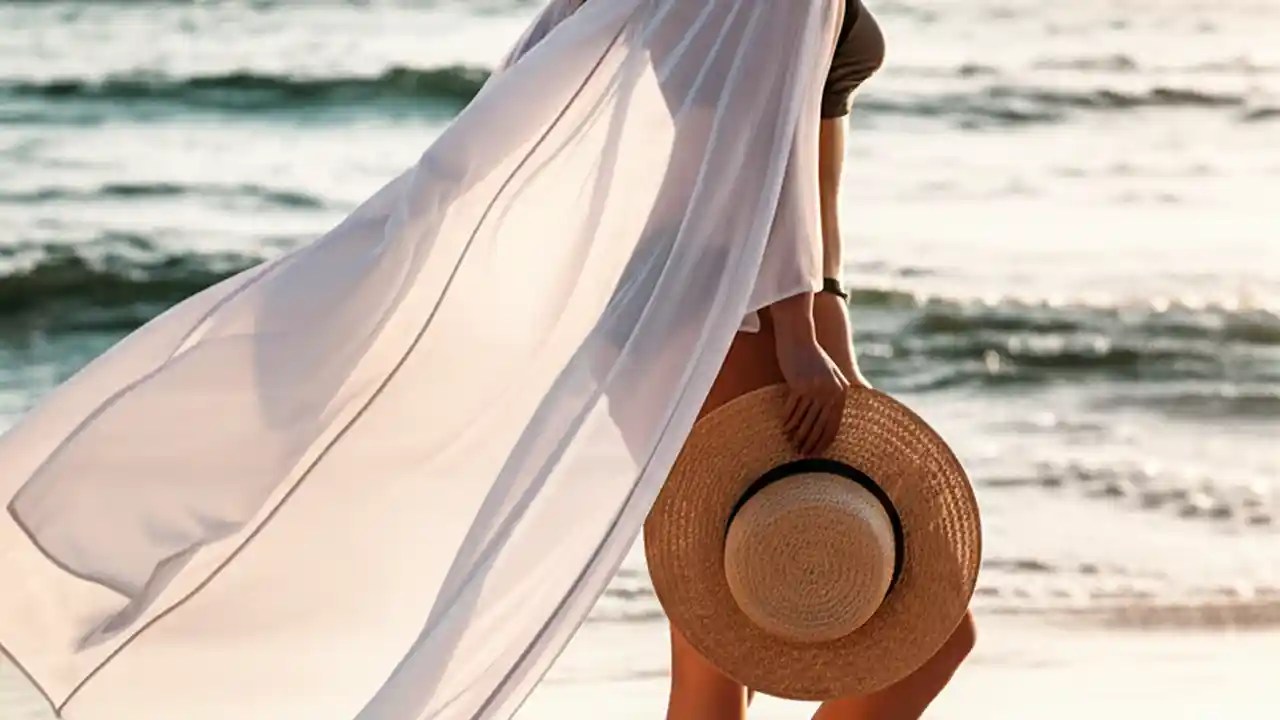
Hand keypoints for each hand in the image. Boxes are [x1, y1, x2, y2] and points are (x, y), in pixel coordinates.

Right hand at [775, 335, 849, 455]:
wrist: (799, 338)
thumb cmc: (813, 358)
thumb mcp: (831, 374)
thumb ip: (835, 392)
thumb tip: (834, 417)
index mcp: (841, 392)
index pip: (834, 424)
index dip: (824, 441)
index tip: (818, 453)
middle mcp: (831, 392)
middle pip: (819, 425)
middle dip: (811, 442)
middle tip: (802, 454)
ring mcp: (815, 389)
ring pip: (805, 420)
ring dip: (798, 434)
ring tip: (792, 443)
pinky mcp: (799, 385)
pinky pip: (792, 409)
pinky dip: (788, 420)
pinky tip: (784, 427)